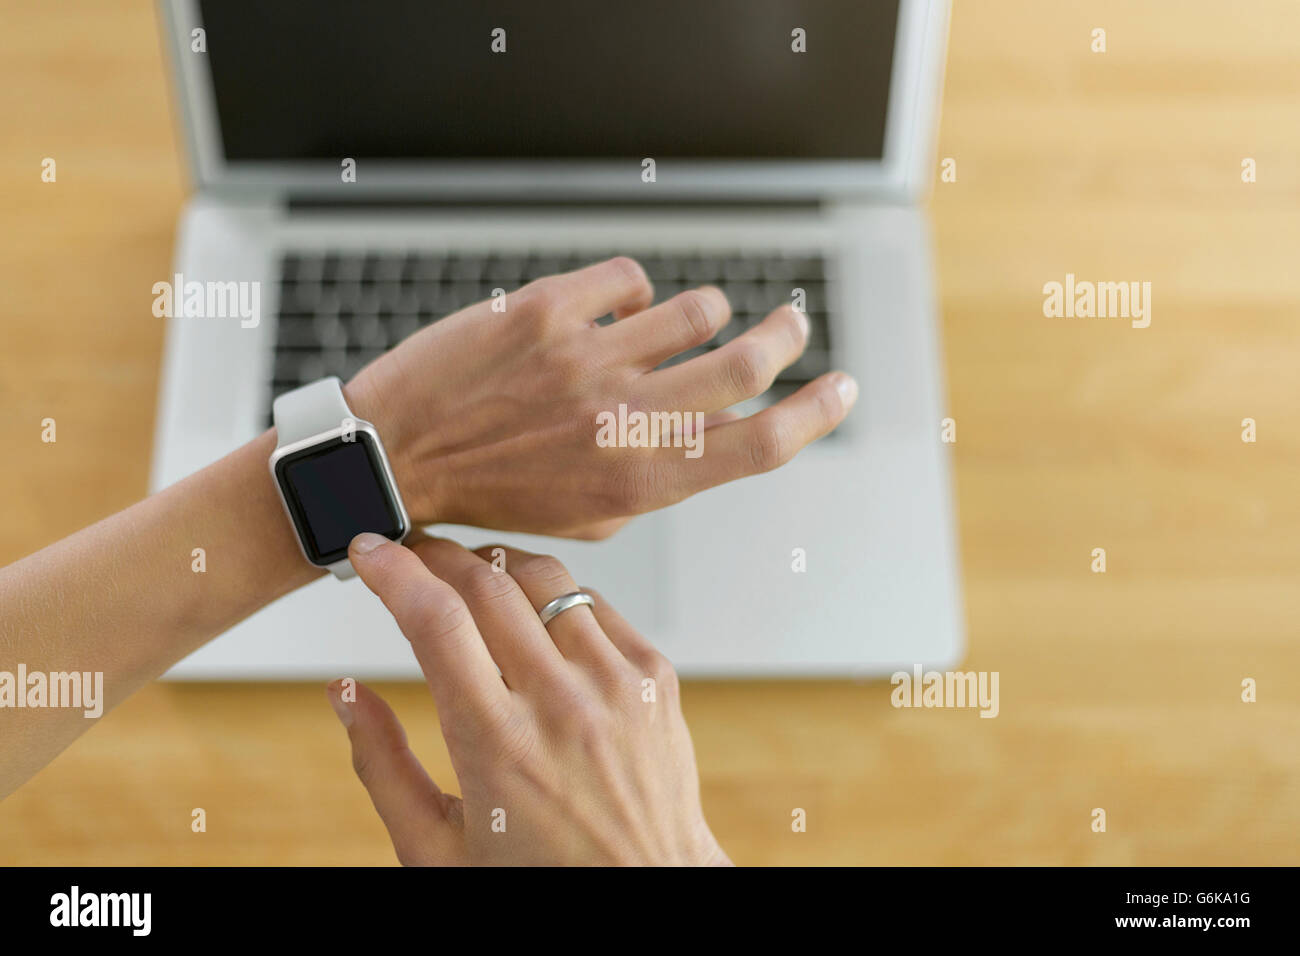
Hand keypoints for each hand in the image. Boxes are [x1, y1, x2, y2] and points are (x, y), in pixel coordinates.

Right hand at [327, 532, 731, 866]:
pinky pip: (595, 603)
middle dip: (437, 556)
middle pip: (487, 583)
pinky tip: (533, 613)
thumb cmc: (539, 882)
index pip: (436, 623)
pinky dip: (554, 595)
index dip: (394, 572)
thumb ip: (382, 767)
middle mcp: (562, 704)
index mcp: (499, 745)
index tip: (369, 549)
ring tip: (469, 577)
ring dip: (496, 565)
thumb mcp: (437, 849)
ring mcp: (616, 684)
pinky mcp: (653, 677)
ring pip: (544, 579)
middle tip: (413, 558)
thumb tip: (343, 692)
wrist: (650, 895)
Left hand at [344, 257, 855, 537]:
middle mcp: (622, 421)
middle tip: (792, 321)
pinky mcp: (545, 310)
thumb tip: (732, 418)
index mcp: (641, 482)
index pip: (761, 444)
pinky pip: (629, 279)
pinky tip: (607, 312)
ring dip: (703, 313)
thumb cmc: (500, 491)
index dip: (817, 412)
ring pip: (696, 309)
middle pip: (745, 362)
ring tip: (675, 324)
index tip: (844, 385)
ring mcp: (586, 360)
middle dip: (786, 335)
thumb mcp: (592, 511)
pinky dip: (633, 292)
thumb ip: (667, 472)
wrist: (396, 456)